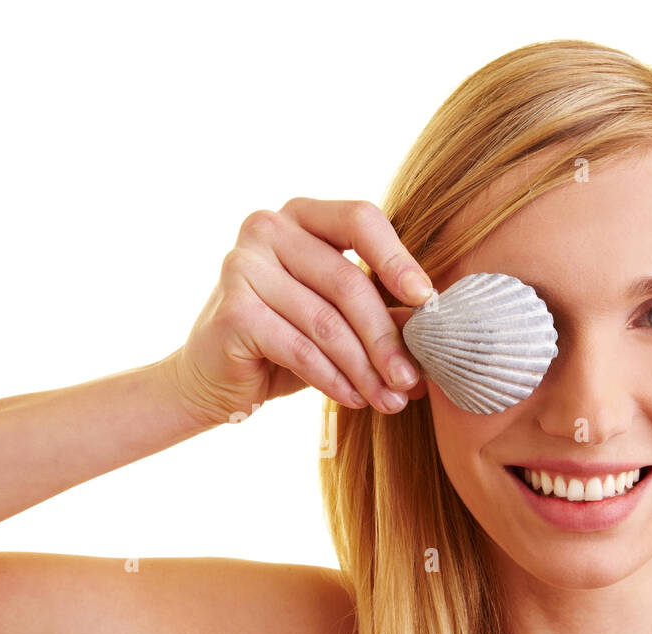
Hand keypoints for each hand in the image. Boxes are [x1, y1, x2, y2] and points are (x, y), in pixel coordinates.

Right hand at [169, 198, 431, 425]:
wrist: (214, 376)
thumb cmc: (284, 340)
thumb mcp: (338, 319)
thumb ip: (380, 310)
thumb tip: (437, 327)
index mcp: (301, 215)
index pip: (360, 219)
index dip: (397, 258)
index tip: (427, 301)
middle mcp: (267, 228)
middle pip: (347, 281)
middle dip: (385, 338)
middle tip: (412, 380)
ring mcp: (243, 265)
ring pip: (326, 322)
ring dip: (364, 368)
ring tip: (389, 400)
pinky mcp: (233, 311)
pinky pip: (300, 349)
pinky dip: (333, 379)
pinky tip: (354, 399)